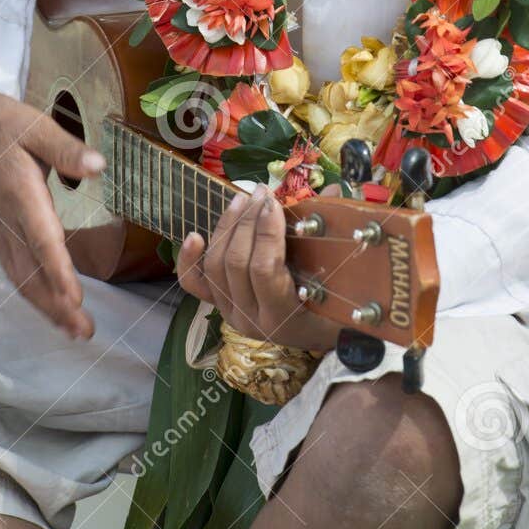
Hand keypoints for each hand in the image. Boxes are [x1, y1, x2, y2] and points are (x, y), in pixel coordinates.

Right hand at [0, 88, 100, 340]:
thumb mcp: (34, 124)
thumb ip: (66, 148)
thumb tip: (99, 166)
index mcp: (21, 192)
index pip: (42, 239)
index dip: (58, 271)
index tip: (76, 300)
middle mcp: (8, 217)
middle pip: (30, 271)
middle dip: (56, 305)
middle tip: (85, 333)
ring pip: (20, 275)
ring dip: (46, 305)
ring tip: (75, 331)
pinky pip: (15, 267)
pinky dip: (33, 291)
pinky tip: (51, 306)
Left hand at [174, 183, 341, 352]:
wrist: (322, 336)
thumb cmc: (337, 311)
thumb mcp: (338, 281)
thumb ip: (330, 238)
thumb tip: (328, 191)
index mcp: (282, 317)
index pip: (264, 270)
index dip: (267, 232)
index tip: (275, 203)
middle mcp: (251, 319)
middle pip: (236, 263)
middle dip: (247, 222)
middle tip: (261, 194)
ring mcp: (231, 313)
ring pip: (215, 266)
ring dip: (226, 228)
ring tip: (242, 200)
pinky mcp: (220, 306)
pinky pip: (196, 284)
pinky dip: (189, 260)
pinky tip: (194, 236)